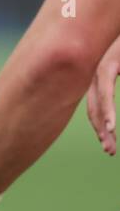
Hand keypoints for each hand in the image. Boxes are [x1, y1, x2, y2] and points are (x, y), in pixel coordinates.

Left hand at [86, 34, 119, 154]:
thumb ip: (116, 79)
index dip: (101, 126)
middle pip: (93, 106)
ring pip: (98, 99)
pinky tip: (110, 123)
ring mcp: (104, 65)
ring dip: (103, 122)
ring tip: (109, 141)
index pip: (96, 105)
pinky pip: (105, 85)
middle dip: (101, 130)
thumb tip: (111, 116)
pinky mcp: (111, 59)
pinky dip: (106, 106)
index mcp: (102, 75)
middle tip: (110, 151)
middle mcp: (98, 72)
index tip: (108, 145)